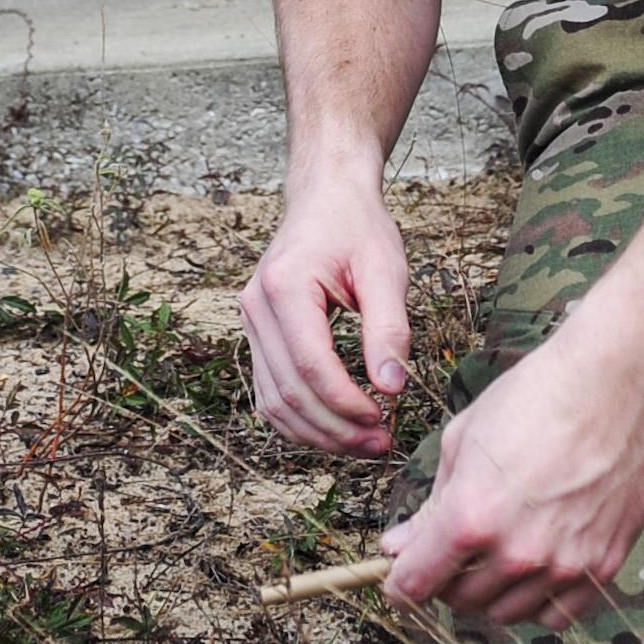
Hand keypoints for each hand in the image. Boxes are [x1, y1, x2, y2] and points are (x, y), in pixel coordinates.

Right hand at [239, 179, 414, 455]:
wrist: (326, 198)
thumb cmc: (357, 227)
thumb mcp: (386, 270)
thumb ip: (389, 329)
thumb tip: (393, 388)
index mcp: (285, 287)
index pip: (311, 366)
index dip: (346, 403)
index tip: (384, 418)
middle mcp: (256, 308)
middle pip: (288, 392)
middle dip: (335, 429)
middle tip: (380, 444)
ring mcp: (250, 323)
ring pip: (273, 401)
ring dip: (317, 433)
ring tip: (363, 445)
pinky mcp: (257, 335)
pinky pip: (269, 391)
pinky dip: (299, 419)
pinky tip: (336, 428)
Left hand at [378, 316, 643, 629]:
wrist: (615, 383)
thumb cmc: (534, 397)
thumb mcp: (463, 441)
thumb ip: (431, 504)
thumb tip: (400, 545)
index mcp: (470, 519)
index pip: (416, 584)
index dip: (400, 585)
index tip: (398, 579)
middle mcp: (516, 554)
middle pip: (460, 600)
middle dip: (446, 579)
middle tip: (451, 551)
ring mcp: (564, 565)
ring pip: (506, 613)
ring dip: (490, 592)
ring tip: (493, 554)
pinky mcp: (602, 565)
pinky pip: (558, 614)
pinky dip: (538, 601)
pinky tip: (533, 571)